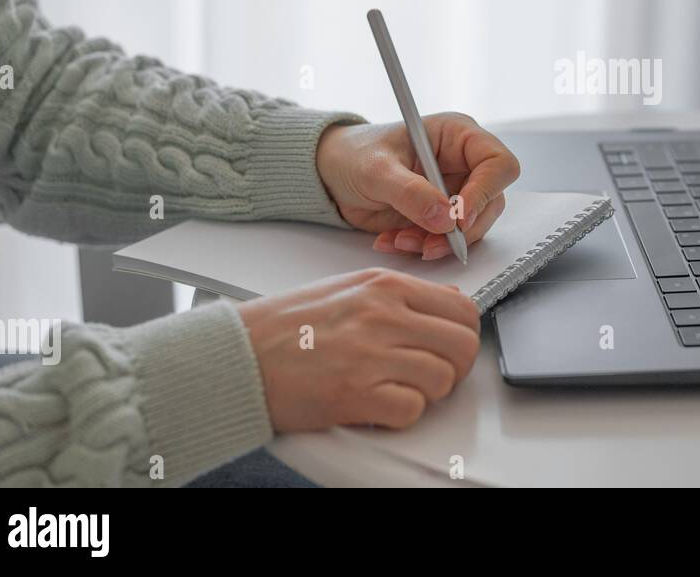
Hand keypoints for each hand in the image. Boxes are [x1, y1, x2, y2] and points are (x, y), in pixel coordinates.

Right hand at [237, 267, 481, 430]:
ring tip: (397, 390)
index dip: (463, 334)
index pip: (462, 309)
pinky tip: (379, 407)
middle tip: (431, 376)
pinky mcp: (355, 393)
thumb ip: (400, 296)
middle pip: (463, 345)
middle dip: (455, 367)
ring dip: (427, 393)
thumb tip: (448, 305)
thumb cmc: (285, 325)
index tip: (448, 348)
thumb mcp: (348, 289)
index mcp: (385, 286)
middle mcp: (383, 314)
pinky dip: (402, 415)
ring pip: (443, 379)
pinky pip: (412, 410)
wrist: (236, 354)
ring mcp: (370, 353)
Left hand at [316, 112, 520, 260]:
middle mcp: (464, 163)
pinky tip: (394, 240)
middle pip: (491, 201)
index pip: (498, 163)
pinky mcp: (441, 216)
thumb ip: (411, 193)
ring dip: (440, 242)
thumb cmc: (354, 154)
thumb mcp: (377, 170)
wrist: (331, 174)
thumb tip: (446, 218)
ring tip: (402, 240)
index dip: (485, 192)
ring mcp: (455, 191)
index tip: (458, 218)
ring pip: (472, 227)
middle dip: (461, 228)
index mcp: (458, 136)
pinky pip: (447, 240)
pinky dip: (423, 246)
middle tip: (430, 242)